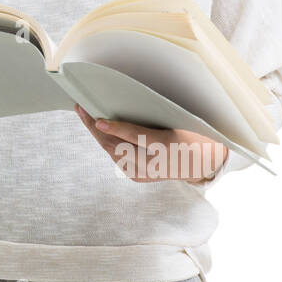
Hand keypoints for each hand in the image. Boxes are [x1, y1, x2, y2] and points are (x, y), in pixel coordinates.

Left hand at [73, 104, 227, 183]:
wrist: (200, 163)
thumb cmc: (189, 134)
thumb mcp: (176, 120)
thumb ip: (152, 116)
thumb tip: (124, 105)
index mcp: (165, 146)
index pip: (136, 136)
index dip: (115, 128)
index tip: (98, 120)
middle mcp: (152, 164)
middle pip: (116, 145)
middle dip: (95, 127)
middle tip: (81, 108)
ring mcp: (143, 173)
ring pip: (112, 152)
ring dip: (97, 134)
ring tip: (84, 115)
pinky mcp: (137, 176)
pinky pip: (116, 157)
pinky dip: (106, 143)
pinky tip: (98, 130)